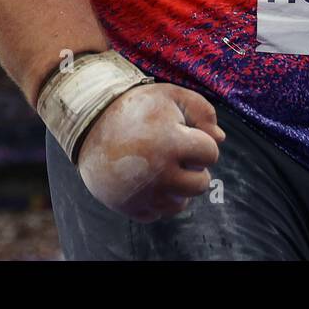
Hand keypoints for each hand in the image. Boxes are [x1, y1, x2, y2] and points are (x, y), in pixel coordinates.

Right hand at [76, 82, 224, 222]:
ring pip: (181, 203)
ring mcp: (144, 193)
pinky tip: (146, 179)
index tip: (184, 134)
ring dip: (177, 186)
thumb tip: (220, 139)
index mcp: (172, 143)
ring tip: (159, 165)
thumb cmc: (135, 107)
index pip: (210, 154)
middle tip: (174, 153)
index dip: (201, 142)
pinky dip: (156, 199)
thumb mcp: (169, 95)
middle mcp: (160, 173)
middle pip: (201, 184)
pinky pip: (158, 213)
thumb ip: (202, 111)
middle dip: (194, 168)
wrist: (88, 122)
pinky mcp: (130, 206)